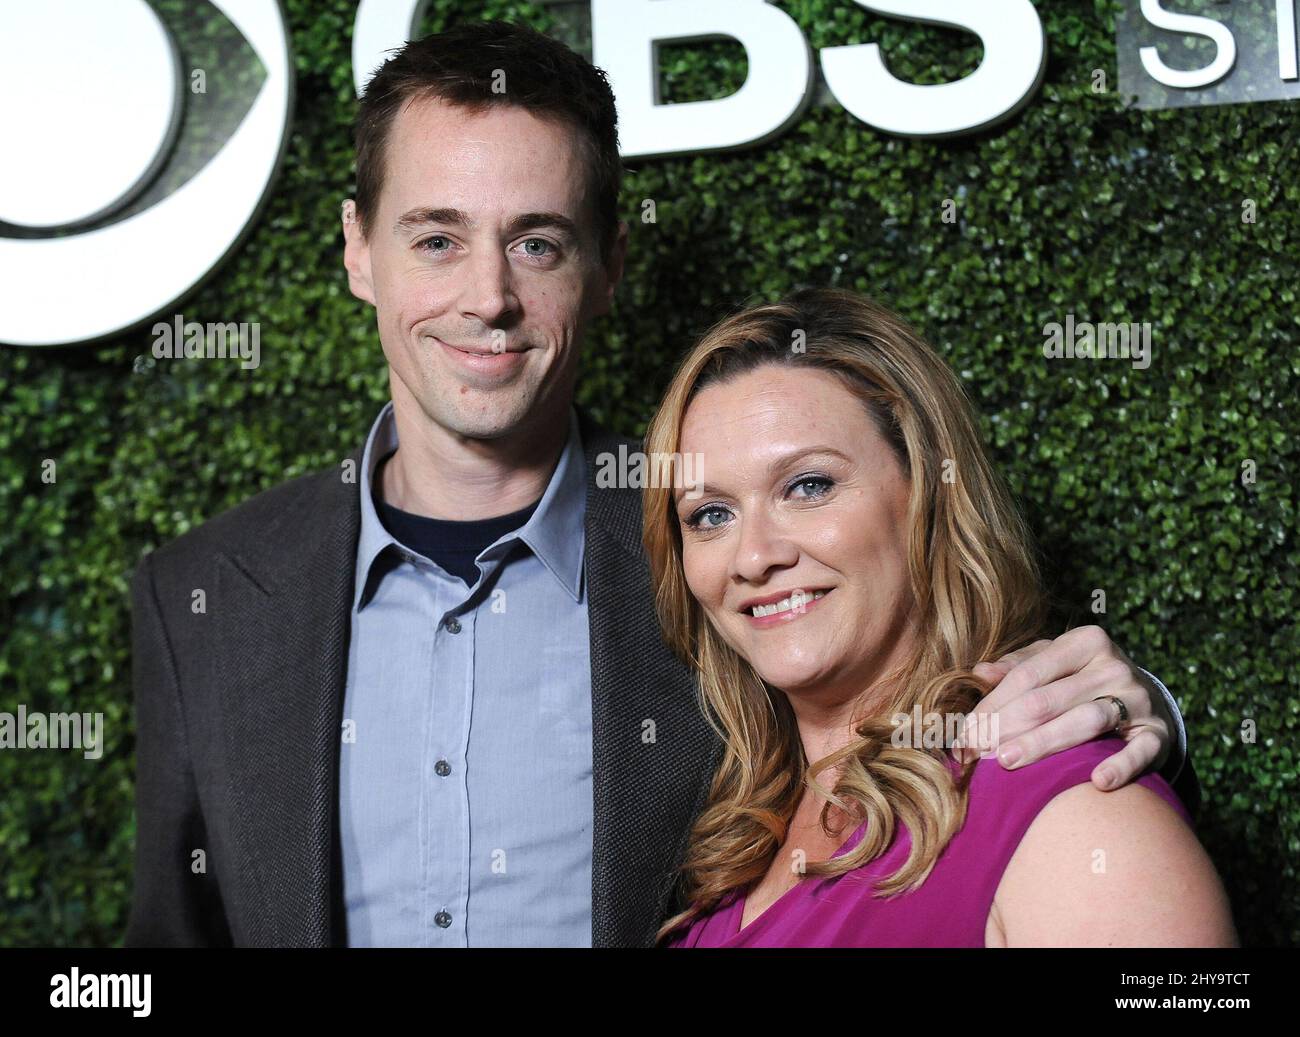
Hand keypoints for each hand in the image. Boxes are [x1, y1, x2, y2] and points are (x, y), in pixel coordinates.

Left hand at [952, 626, 1172, 790]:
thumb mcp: (1054, 663)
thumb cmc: (1083, 680)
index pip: (1027, 675)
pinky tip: (1097, 781)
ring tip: (1006, 761)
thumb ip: (1018, 666)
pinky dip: (1120, 765)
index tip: (964, 732)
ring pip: (1084, 722)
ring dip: (1043, 744)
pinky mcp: (1158, 733)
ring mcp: (1138, 699)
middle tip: (974, 753)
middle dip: (1006, 728)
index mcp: (1084, 642)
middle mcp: (1113, 666)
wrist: (1146, 700)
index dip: (992, 705)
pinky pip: (1139, 751)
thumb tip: (980, 672)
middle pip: (1048, 700)